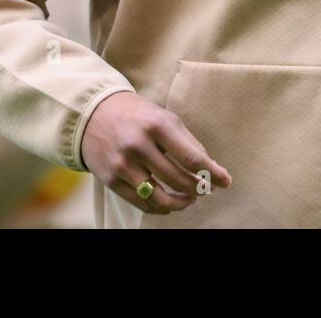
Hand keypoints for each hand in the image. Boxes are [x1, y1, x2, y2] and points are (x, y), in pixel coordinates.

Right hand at [81, 90, 231, 214]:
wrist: (94, 114)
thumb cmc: (138, 116)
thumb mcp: (165, 119)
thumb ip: (188, 142)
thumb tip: (211, 168)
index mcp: (157, 125)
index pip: (191, 158)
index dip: (212, 173)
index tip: (226, 181)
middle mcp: (139, 145)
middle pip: (178, 180)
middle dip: (198, 189)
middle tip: (205, 190)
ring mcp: (123, 164)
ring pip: (159, 198)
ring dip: (180, 203)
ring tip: (189, 199)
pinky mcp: (111, 179)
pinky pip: (141, 203)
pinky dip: (159, 208)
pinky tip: (168, 203)